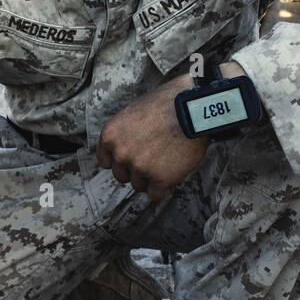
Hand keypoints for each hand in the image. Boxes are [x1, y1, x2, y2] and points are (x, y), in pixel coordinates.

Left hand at [96, 73, 209, 200]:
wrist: (194, 108)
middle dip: (135, 170)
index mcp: (110, 135)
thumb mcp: (134, 112)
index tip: (131, 158)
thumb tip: (126, 149)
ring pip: (139, 186)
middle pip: (121, 175)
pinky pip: (156, 195)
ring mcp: (139, 168)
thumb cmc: (168, 104)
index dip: (120, 161)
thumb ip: (125, 134)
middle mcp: (121, 153)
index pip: (105, 161)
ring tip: (167, 161)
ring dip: (151, 178)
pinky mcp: (160, 180)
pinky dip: (164, 187)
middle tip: (153, 158)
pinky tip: (173, 173)